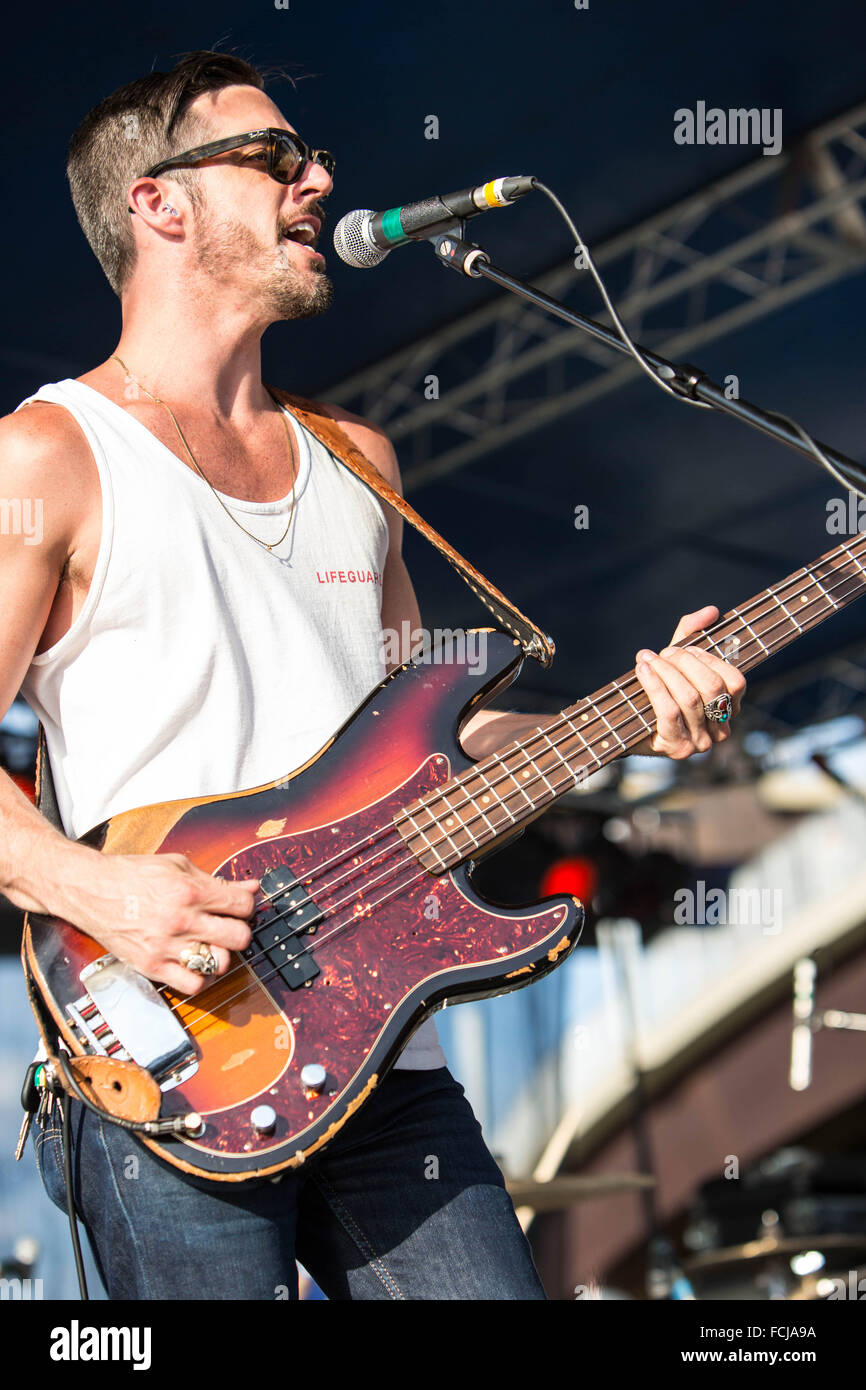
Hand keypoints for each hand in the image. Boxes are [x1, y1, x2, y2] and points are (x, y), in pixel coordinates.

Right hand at [59, 849, 258, 994]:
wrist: (91, 890)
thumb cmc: (133, 875)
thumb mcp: (178, 866)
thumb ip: (216, 880)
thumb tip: (251, 888)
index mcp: (190, 891)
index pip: (242, 906)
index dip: (247, 906)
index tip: (240, 907)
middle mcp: (181, 920)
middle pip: (238, 937)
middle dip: (241, 932)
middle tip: (230, 928)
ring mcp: (166, 946)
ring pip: (219, 964)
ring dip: (222, 956)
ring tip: (213, 947)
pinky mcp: (151, 966)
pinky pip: (192, 985)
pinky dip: (200, 977)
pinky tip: (195, 964)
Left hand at [632, 605, 745, 758]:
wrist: (627, 726)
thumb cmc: (658, 689)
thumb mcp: (675, 660)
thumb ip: (692, 633)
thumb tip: (712, 611)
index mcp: (730, 707)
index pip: (736, 681)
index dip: (710, 660)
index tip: (685, 648)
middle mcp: (721, 728)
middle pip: (712, 687)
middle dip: (684, 662)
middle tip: (663, 653)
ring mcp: (701, 742)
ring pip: (690, 698)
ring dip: (665, 671)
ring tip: (647, 658)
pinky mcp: (677, 748)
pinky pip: (669, 712)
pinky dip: (654, 686)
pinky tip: (642, 670)